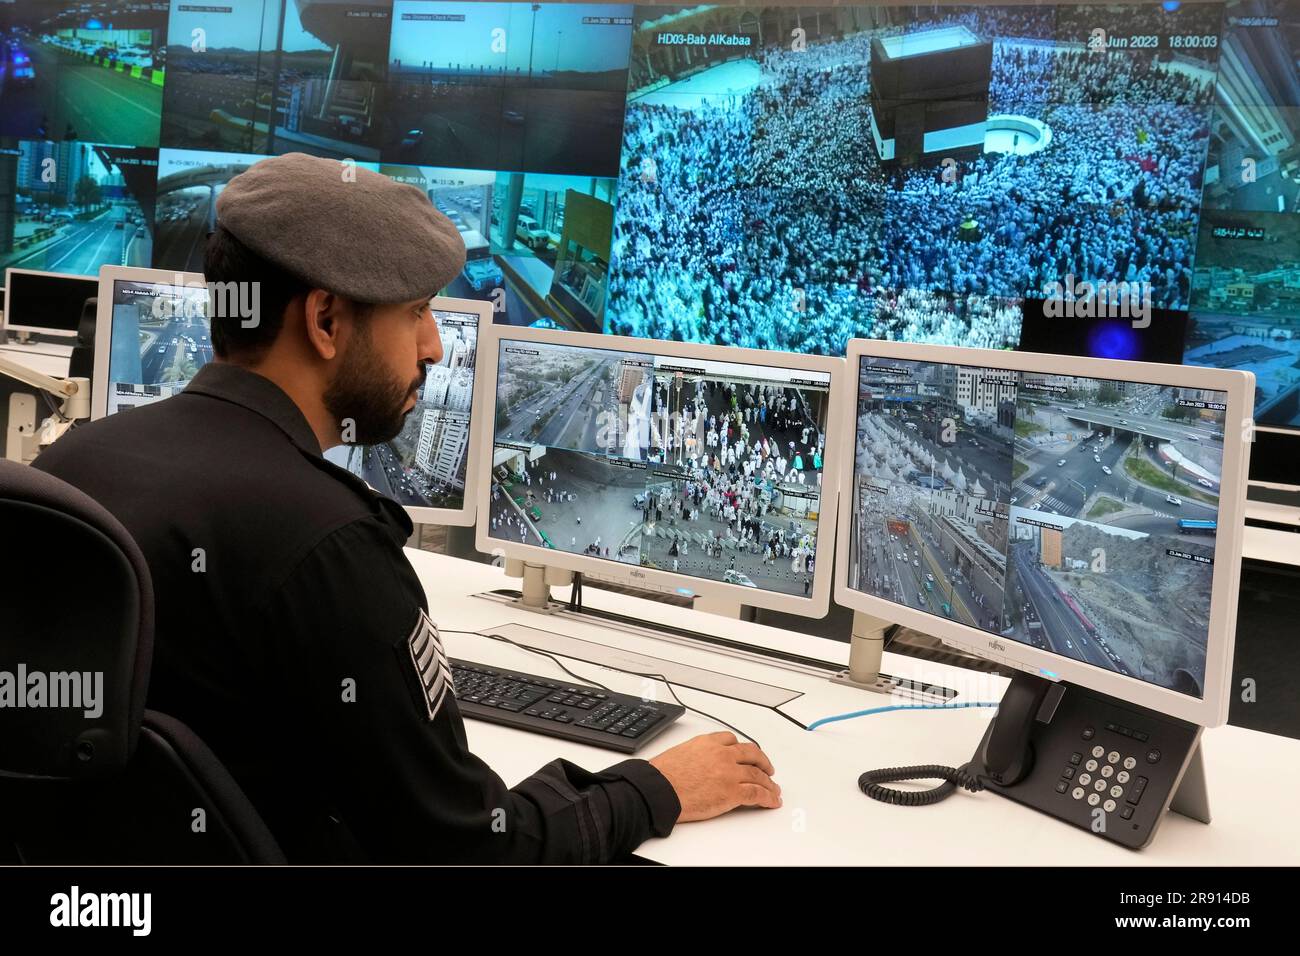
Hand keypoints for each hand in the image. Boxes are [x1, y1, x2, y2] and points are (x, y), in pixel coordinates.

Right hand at [649, 731, 780, 821]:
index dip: (742, 749)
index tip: (746, 754)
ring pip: (758, 775)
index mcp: (708, 742)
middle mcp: (722, 754)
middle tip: (768, 769)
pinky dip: (768, 798)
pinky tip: (772, 801)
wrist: (659, 790)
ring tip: (774, 790)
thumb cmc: (663, 775)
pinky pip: (757, 794)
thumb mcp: (680, 753)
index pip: (731, 740)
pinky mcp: (732, 792)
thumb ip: (696, 755)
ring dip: (769, 783)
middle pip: (752, 755)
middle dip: (763, 762)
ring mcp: (730, 773)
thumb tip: (698, 764)